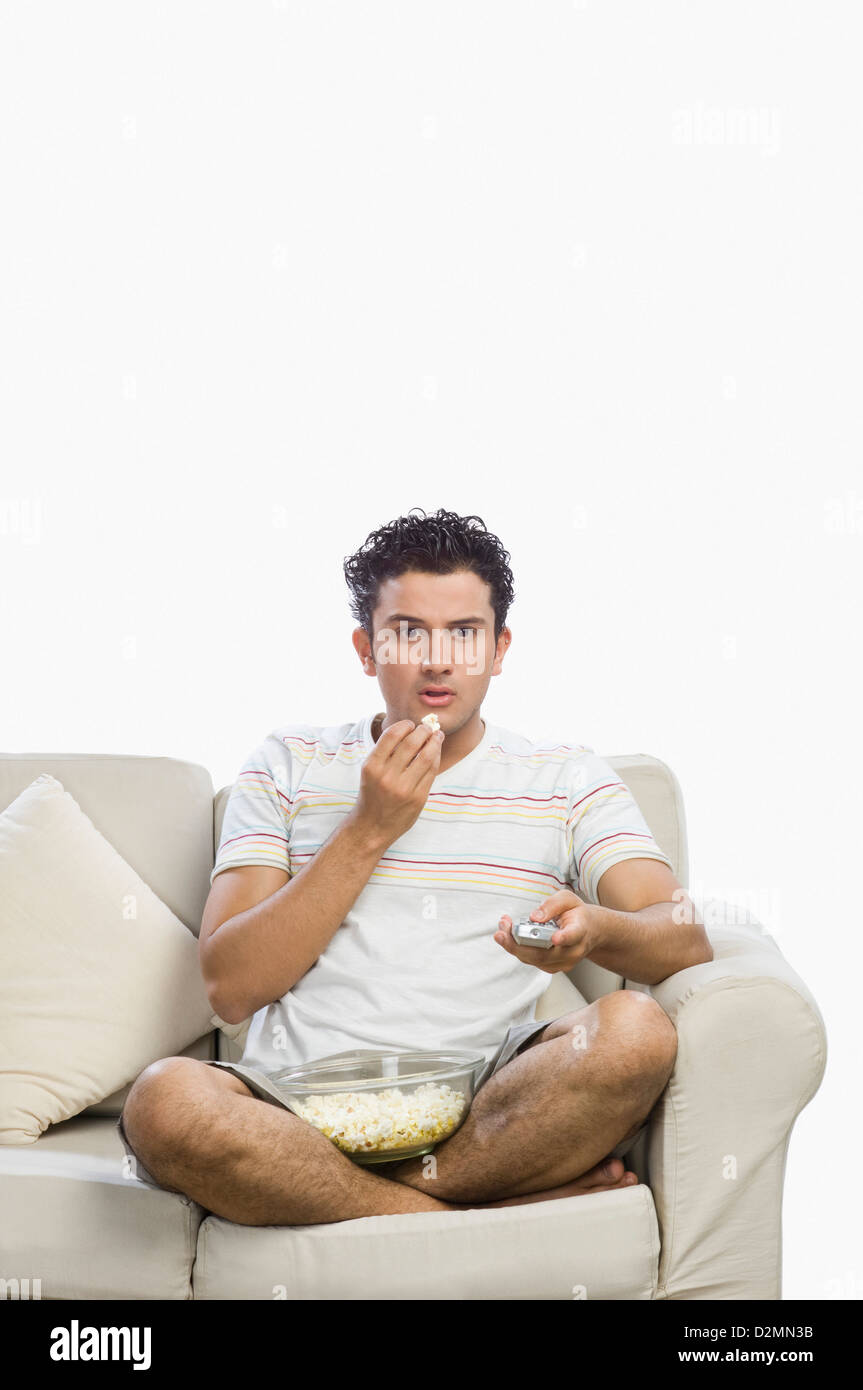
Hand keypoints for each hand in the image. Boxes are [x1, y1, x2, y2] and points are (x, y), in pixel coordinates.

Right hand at [350, 719, 442, 848]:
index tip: (411, 724)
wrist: (371, 827)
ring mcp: (404, 788)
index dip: (405, 725)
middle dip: (423, 730)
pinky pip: (432, 772)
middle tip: (428, 727)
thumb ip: (387, 751)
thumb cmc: (372, 794)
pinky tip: (436, 753)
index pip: (392, 735)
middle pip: (412, 743)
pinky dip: (436, 758)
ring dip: (435, 742)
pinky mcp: (418, 798)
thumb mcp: (370, 770)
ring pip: (427, 757)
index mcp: (372, 766)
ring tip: (437, 736)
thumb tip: (411, 729)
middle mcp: (387, 776)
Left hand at [494, 888, 605, 973]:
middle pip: (544, 954)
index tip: (555, 937)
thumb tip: (534, 917)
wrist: (589, 932)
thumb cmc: (577, 914)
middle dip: (519, 944)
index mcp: (580, 930)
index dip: (564, 938)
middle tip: (501, 931)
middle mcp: (573, 951)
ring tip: (502, 928)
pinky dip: (517, 949)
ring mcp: (563, 962)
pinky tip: (508, 935)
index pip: (572, 936)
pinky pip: (531, 960)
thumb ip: (552, 905)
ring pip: (535, 960)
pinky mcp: (552, 967)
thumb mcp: (568, 899)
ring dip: (514, 946)